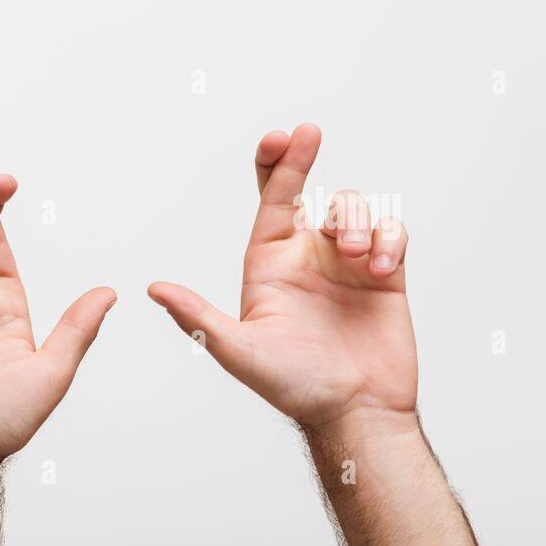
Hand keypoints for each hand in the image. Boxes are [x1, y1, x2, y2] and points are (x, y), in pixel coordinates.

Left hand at [148, 124, 416, 428]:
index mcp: (270, 265)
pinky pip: (393, 232)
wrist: (353, 412)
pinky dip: (389, 237)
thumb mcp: (237, 350)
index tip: (281, 136)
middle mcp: (307, 257)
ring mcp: (348, 264)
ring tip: (354, 255)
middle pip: (312, 192)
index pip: (272, 202)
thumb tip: (152, 289)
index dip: (276, 165)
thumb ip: (197, 316)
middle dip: (306, 162)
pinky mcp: (387, 274)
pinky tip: (379, 265)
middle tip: (307, 134)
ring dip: (355, 218)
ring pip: (355, 206)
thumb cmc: (293, 386)